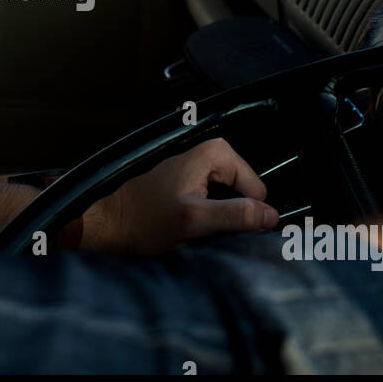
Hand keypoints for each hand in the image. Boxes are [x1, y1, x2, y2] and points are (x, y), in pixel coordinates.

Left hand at [81, 138, 277, 253]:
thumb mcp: (193, 219)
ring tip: (196, 227)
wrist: (112, 224)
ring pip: (232, 201)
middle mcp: (209, 155)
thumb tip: (270, 216)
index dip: (244, 213)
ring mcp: (200, 170)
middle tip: (205, 228)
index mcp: (214, 153)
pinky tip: (191, 225)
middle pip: (245, 194)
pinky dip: (209, 217)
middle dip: (231, 215)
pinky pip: (217, 203)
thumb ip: (234, 215)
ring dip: (219, 219)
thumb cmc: (143, 218)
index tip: (222, 227)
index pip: (257, 189)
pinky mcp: (192, 185)